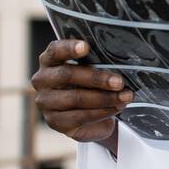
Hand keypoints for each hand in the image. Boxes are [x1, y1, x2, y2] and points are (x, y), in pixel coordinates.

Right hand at [31, 38, 133, 152]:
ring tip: (125, 96)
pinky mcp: (54, 121)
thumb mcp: (91, 70)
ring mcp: (46, 102)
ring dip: (105, 98)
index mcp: (49, 61)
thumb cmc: (89, 85)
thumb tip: (120, 61)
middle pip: (67, 75)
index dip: (69, 48)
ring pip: (76, 98)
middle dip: (97, 78)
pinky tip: (116, 108)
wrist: (88, 116)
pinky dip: (102, 112)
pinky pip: (80, 116)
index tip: (86, 47)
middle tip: (119, 82)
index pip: (55, 50)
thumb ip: (96, 62)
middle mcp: (42, 80)